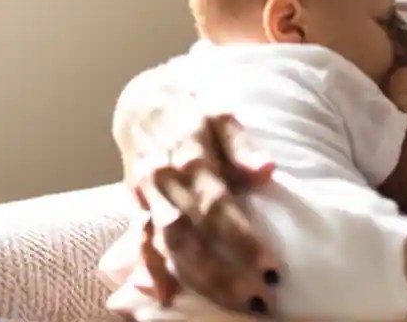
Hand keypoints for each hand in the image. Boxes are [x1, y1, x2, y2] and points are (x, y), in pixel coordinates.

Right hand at [121, 106, 280, 315]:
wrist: (143, 104)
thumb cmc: (192, 112)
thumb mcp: (221, 115)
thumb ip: (242, 144)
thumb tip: (267, 169)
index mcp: (191, 159)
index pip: (216, 208)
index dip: (241, 241)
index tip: (270, 269)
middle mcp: (165, 182)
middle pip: (191, 237)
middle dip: (223, 274)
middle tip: (259, 300)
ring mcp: (148, 197)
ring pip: (168, 246)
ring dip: (198, 280)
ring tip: (233, 304)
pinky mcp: (136, 206)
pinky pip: (139, 242)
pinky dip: (148, 270)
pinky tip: (164, 296)